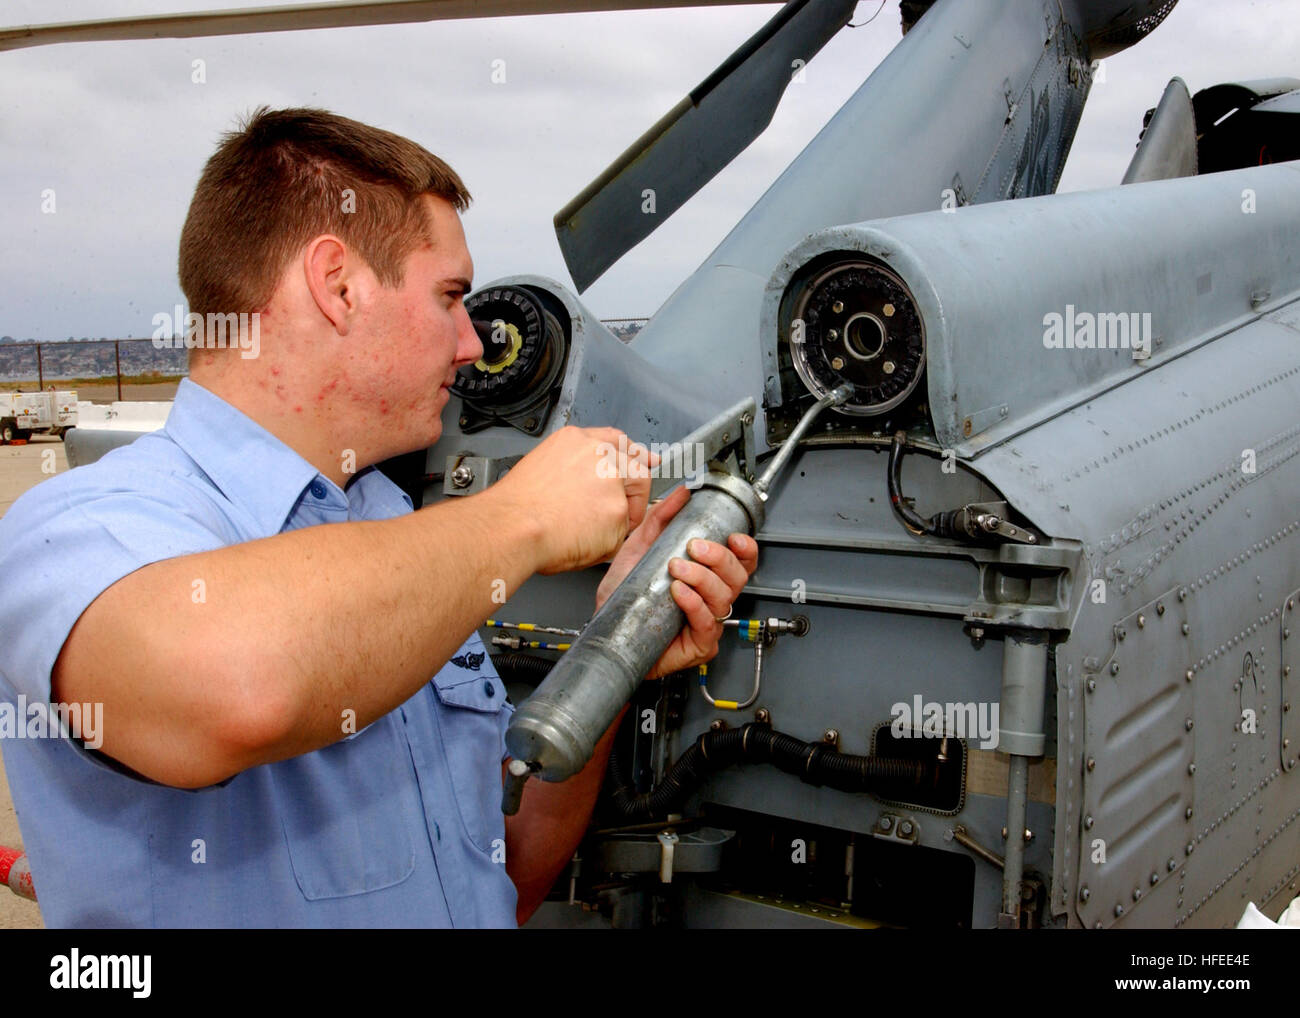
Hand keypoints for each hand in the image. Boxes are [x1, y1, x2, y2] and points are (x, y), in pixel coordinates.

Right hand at [493, 426, 654, 574]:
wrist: (511, 527)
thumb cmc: (516, 508)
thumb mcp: (543, 466)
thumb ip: (574, 467)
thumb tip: (586, 481)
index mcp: (577, 442)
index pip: (617, 440)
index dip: (632, 455)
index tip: (642, 460)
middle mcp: (599, 455)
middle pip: (637, 467)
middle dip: (634, 491)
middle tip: (620, 509)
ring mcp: (612, 481)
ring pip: (631, 502)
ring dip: (616, 519)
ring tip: (585, 530)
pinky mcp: (617, 510)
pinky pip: (622, 532)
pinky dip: (607, 542)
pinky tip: (582, 541)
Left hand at [595, 485, 759, 679]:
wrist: (605, 626)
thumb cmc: (624, 594)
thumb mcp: (641, 547)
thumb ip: (660, 518)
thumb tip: (681, 494)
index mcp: (706, 576)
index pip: (741, 562)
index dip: (745, 549)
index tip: (734, 537)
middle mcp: (711, 599)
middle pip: (737, 576)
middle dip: (719, 558)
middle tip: (694, 548)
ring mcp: (708, 623)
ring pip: (723, 598)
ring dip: (702, 578)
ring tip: (677, 569)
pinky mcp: (698, 645)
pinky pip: (707, 624)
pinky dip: (694, 605)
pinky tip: (679, 593)